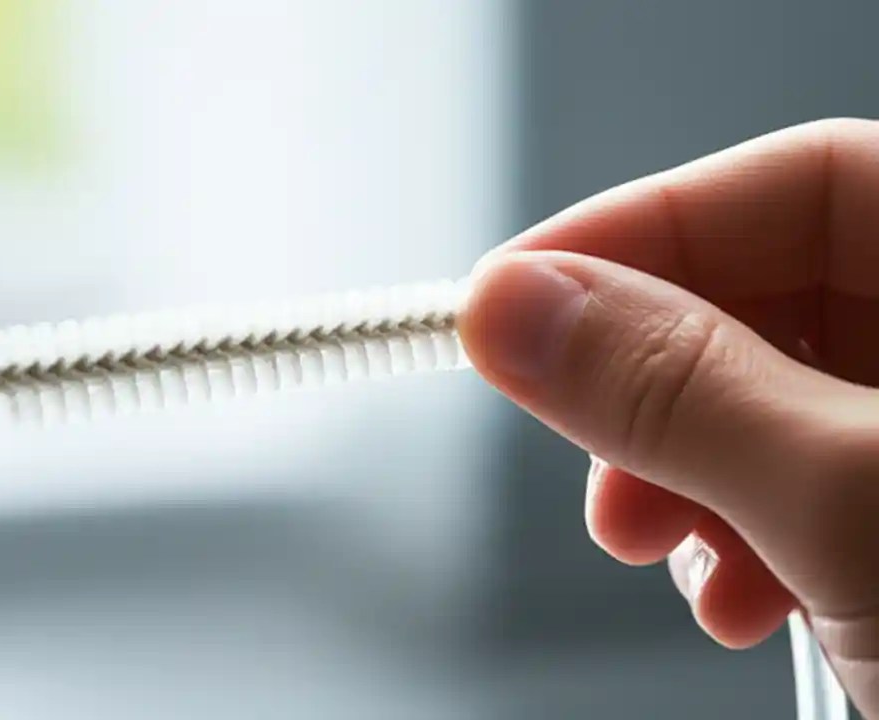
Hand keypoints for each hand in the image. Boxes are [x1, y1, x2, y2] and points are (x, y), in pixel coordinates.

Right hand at [459, 118, 878, 714]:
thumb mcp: (856, 506)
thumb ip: (675, 389)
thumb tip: (515, 305)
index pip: (804, 183)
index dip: (643, 227)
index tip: (515, 295)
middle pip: (780, 296)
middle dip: (654, 378)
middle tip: (579, 445)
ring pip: (777, 403)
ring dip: (686, 470)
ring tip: (651, 546)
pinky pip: (804, 489)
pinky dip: (739, 535)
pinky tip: (731, 596)